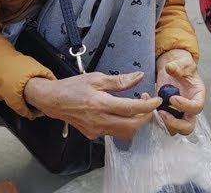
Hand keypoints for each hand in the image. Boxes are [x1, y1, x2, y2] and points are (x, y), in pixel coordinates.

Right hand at [23, 71, 159, 139]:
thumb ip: (119, 80)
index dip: (148, 106)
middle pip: (132, 126)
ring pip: (124, 133)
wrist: (52, 100)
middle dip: (145, 116)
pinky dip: (124, 125)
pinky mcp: (93, 135)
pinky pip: (114, 133)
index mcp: (100, 104)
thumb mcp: (97, 78)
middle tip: (147, 102)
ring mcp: (95, 130)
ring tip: (136, 107)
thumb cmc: (73, 87)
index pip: (131, 109)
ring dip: (136, 122)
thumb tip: (139, 76)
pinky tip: (122, 113)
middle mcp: (99, 121)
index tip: (157, 100)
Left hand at [154, 49, 205, 135]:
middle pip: (188, 127)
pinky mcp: (166, 115)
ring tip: (153, 110)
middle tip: (162, 112)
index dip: (186, 106)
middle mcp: (189, 109)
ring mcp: (178, 114)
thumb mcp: (182, 63)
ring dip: (163, 124)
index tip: (172, 98)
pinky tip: (146, 102)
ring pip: (174, 130)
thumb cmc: (181, 67)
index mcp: (198, 96)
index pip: (197, 107)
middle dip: (175, 123)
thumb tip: (170, 68)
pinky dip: (152, 118)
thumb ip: (178, 66)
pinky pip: (161, 124)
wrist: (173, 69)